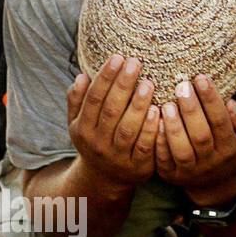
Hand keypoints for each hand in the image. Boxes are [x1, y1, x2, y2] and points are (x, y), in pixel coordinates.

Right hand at [67, 54, 159, 190]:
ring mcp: (118, 156)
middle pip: (111, 110)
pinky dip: (150, 129)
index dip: (105, 77)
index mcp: (83, 129)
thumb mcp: (78, 124)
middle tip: (135, 61)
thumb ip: (77, 101)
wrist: (104, 180)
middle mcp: (98, 143)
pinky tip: (158, 111)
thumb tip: (81, 75)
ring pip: (127, 128)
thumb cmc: (94, 141)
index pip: (94, 99)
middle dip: (123, 84)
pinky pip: (144, 146)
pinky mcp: (137, 166)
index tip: (118, 56)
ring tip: (149, 83)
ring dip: (138, 105)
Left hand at [155, 74, 235, 203]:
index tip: (201, 78)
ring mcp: (190, 171)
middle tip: (181, 86)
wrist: (214, 185)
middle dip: (191, 110)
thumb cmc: (229, 150)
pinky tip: (155, 123)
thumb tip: (231, 103)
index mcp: (230, 149)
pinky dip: (159, 142)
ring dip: (173, 127)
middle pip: (201, 136)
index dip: (211, 101)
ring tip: (167, 104)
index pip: (221, 122)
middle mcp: (210, 162)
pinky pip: (163, 160)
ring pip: (181, 150)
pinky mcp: (171, 176)